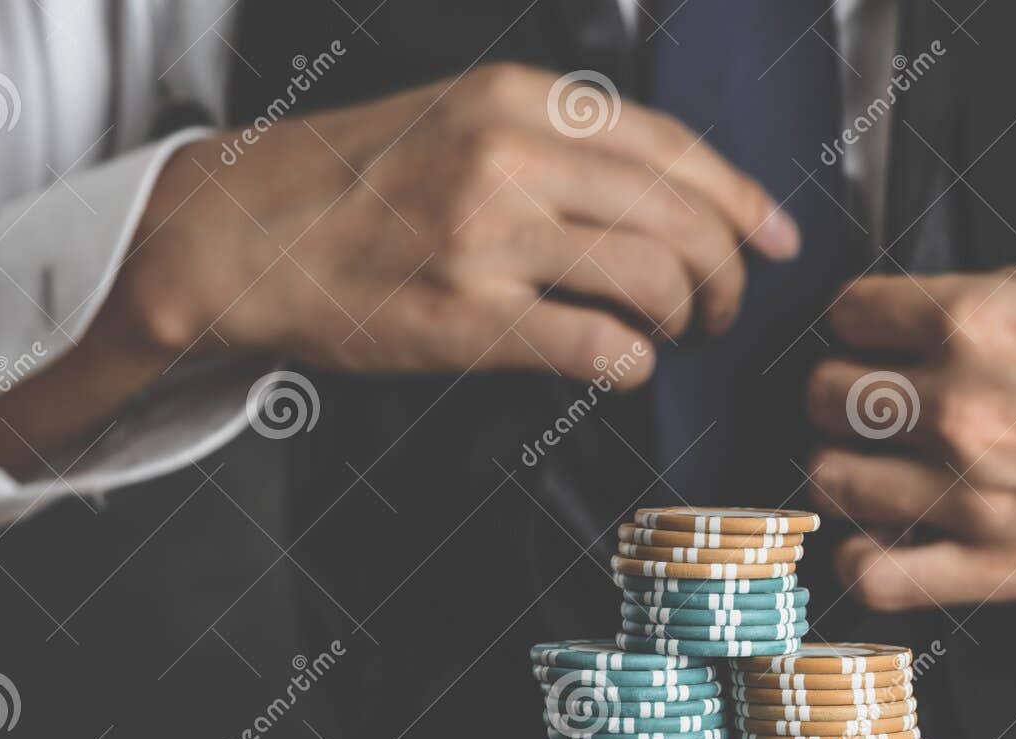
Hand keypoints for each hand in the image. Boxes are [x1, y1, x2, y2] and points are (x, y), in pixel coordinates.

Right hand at [125, 63, 797, 382]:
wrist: (241, 237)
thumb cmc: (354, 180)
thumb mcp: (458, 115)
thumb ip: (561, 138)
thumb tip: (671, 189)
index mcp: (516, 98)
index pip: (673, 146)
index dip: (743, 200)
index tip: (775, 237)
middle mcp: (509, 158)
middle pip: (682, 217)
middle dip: (728, 273)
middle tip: (724, 305)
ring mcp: (488, 240)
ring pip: (657, 280)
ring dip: (687, 318)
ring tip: (673, 332)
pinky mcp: (468, 321)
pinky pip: (601, 346)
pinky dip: (635, 363)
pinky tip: (625, 362)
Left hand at [805, 249, 1015, 610]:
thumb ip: (1009, 288)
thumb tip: (941, 305)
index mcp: (987, 323)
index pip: (852, 312)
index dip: (863, 312)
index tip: (881, 324)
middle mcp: (964, 410)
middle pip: (826, 395)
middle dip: (844, 382)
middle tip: (879, 387)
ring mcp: (978, 500)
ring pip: (831, 480)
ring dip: (845, 460)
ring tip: (880, 455)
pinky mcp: (1003, 570)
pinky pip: (876, 579)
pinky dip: (862, 557)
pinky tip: (884, 532)